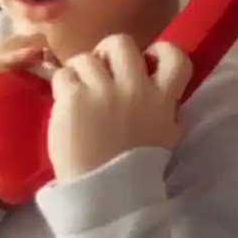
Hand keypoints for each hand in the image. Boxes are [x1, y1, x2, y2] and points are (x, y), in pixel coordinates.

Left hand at [47, 35, 191, 182]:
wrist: (103, 195)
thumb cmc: (134, 170)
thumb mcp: (164, 138)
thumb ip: (165, 110)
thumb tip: (161, 90)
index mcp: (162, 100)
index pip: (175, 56)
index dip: (160, 51)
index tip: (147, 60)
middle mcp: (134, 89)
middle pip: (120, 43)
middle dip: (107, 53)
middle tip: (100, 72)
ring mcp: (103, 92)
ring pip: (86, 57)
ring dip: (81, 72)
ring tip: (79, 94)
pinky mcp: (74, 98)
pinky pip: (64, 75)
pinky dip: (62, 86)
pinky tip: (65, 104)